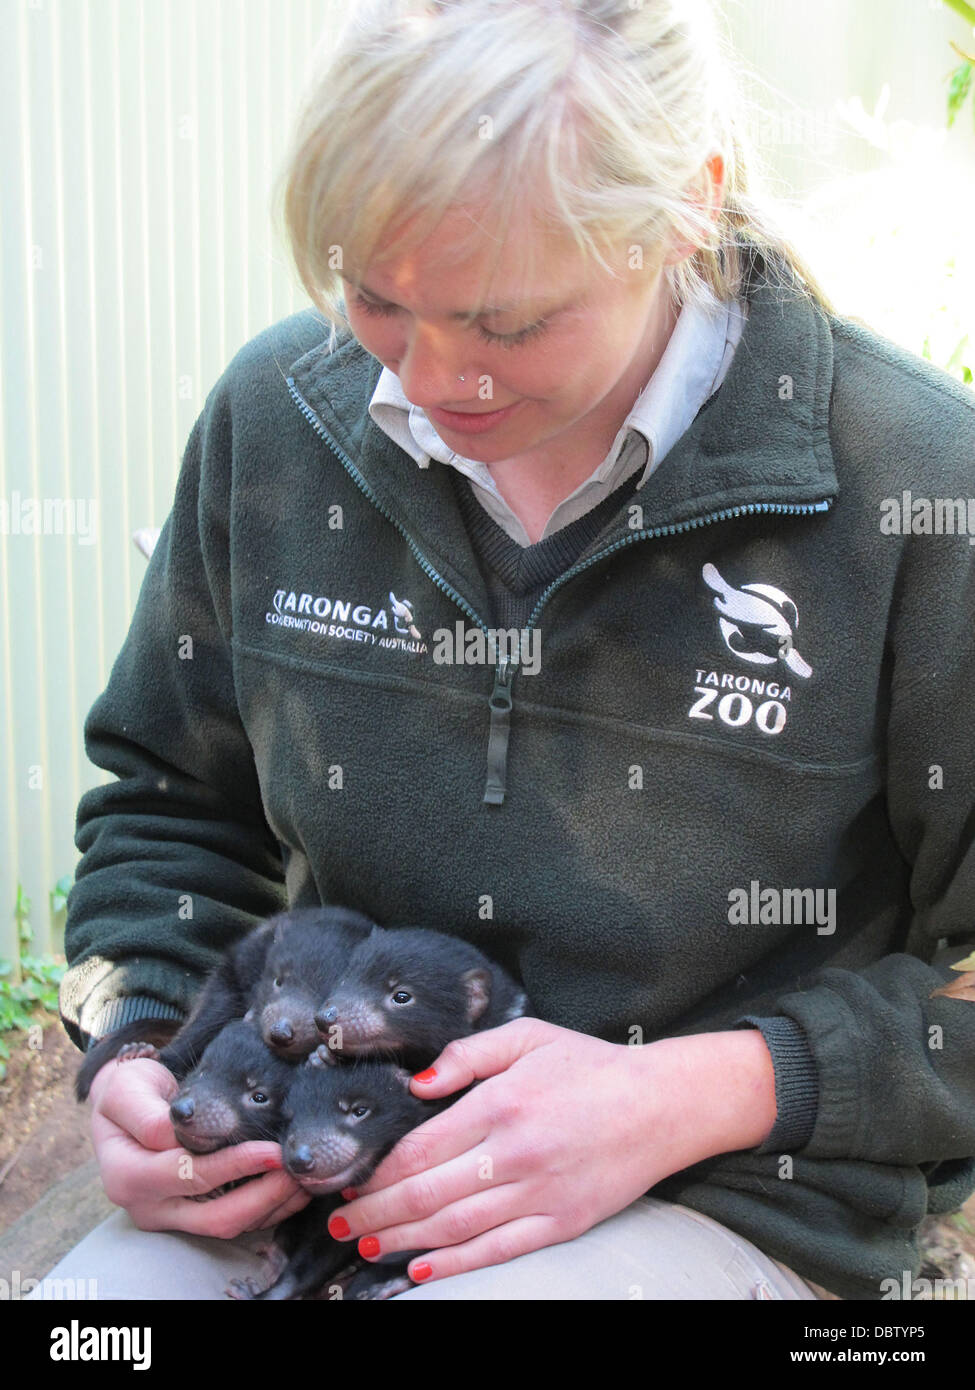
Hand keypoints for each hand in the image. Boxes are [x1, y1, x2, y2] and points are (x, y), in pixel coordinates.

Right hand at [87, 1054, 309, 1236]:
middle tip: (296, 1172)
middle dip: (262, 1197)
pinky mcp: (191, 1214)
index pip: (189, 1175)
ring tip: (301, 1180)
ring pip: (227, 1225)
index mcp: (127, 1176)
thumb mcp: (127, 1091)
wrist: (124, 1106)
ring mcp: (170, 1215)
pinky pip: (232, 1220)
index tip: (272, 1150)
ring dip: (270, 1206)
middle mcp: (148, 1206)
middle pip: (214, 1217)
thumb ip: (150, 1114)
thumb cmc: (128, 1092)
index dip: (234, 1164)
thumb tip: (184, 1132)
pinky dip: (265, 1208)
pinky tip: (291, 1190)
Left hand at [327, 1018, 776, 1286]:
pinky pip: (498, 1250)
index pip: (421, 1147)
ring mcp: (539, 1193)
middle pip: (427, 1193)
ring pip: (455, 1227)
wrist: (662, 1104)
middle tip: (340, 1222)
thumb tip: (417, 1084)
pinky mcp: (561, 1222)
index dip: (379, 1170)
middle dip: (376, 1211)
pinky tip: (421, 1268)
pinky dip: (455, 1264)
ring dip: (403, 1239)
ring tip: (367, 1244)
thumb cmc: (590, 1065)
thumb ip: (467, 1054)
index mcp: (502, 1103)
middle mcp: (516, 1152)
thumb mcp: (527, 1036)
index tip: (349, 1179)